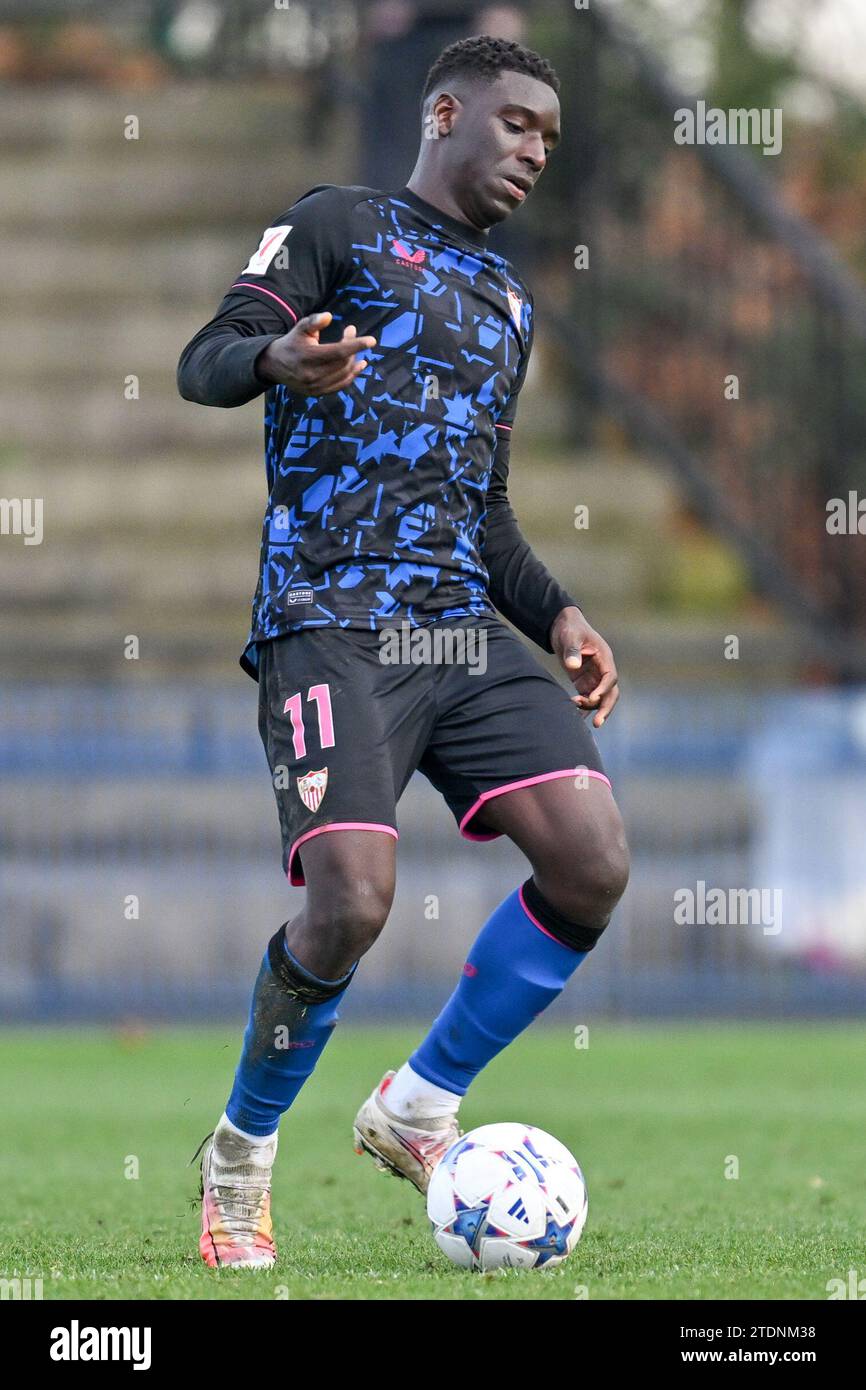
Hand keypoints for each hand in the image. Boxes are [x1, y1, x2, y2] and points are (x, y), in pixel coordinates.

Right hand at [256, 313, 374, 394]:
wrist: (275, 365)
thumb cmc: (292, 342)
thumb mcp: (300, 328)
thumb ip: (314, 321)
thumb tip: (329, 316)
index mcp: (308, 357)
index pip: (338, 352)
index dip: (356, 345)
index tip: (372, 340)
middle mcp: (312, 374)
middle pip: (343, 362)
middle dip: (353, 347)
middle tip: (351, 331)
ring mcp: (315, 386)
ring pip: (344, 374)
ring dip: (354, 361)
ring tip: (356, 349)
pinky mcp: (318, 393)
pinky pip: (341, 385)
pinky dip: (352, 375)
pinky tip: (359, 365)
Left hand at [550, 606, 619, 727]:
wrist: (562, 627)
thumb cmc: (570, 629)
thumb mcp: (571, 637)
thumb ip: (572, 650)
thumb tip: (573, 665)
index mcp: (604, 657)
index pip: (610, 677)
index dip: (604, 689)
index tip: (593, 698)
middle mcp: (602, 670)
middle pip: (611, 693)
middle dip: (605, 708)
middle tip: (596, 723)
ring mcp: (594, 677)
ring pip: (600, 699)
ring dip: (590, 707)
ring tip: (573, 707)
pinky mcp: (584, 682)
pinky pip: (587, 699)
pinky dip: (583, 708)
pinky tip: (574, 717)